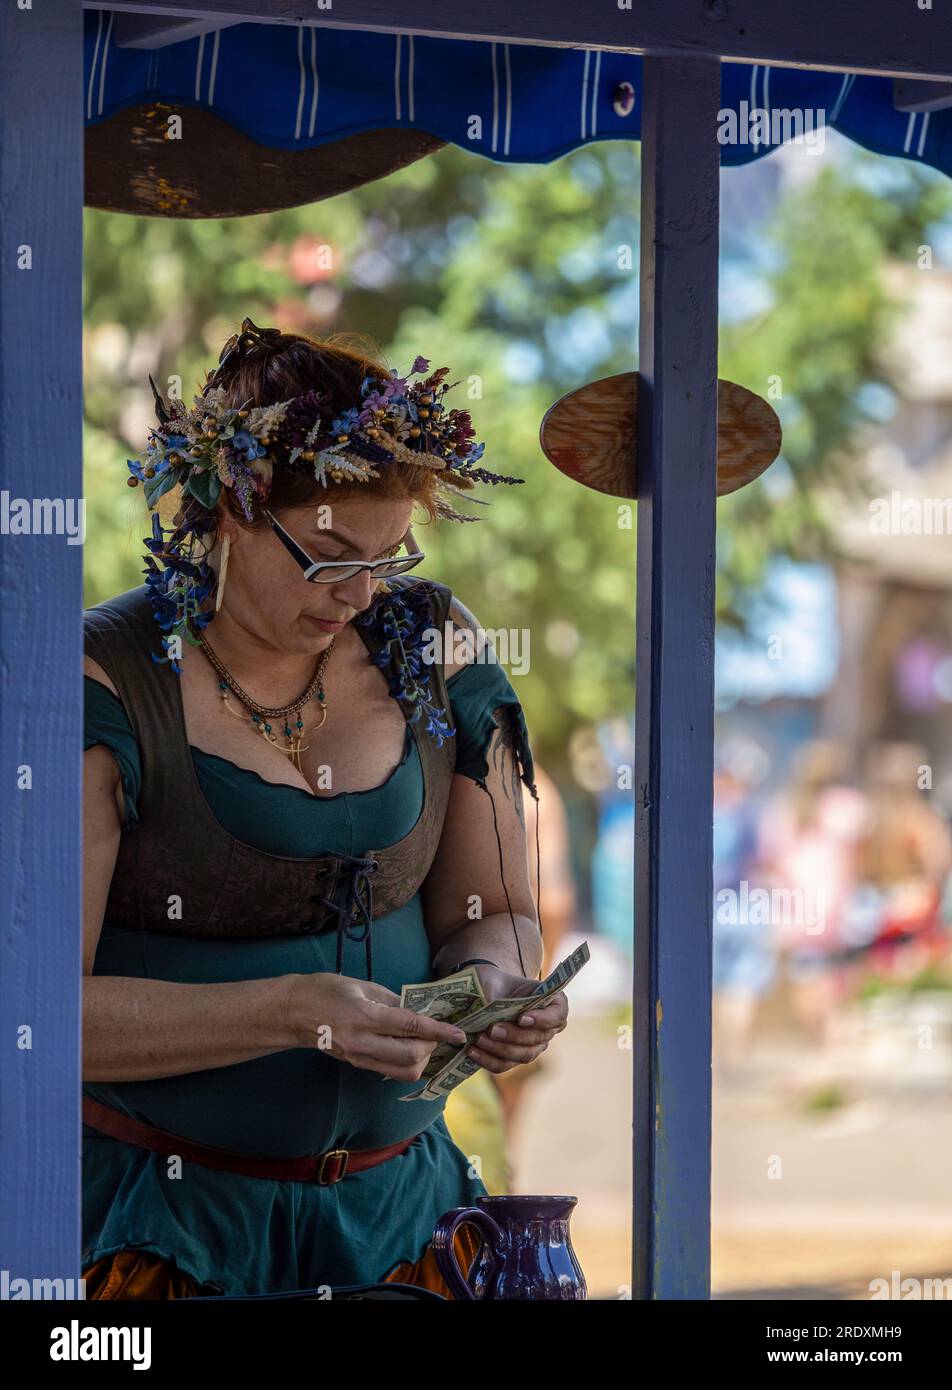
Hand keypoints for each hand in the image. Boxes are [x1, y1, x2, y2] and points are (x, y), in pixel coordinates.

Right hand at [284, 973, 467, 1080]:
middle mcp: (363, 1042)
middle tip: (435, 1032)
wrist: (293, 1012)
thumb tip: (422, 1011)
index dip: (439, 1031)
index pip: (412, 1027)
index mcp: (365, 1016)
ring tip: (422, 1041)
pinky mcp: (357, 1065)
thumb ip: (394, 1000)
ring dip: (422, 1059)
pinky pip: (391, 1072)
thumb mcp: (363, 986)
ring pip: (404, 1072)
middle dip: (432, 1046)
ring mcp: (359, 1058)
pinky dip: (407, 1063)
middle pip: (412, 1057)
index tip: (458, 1033)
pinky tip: (408, 1047)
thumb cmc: (327, 990)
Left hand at [466, 964, 568, 1075]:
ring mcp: (534, 1046)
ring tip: (479, 1039)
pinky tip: (472, 1051)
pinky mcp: (515, 1058)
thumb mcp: (497, 980)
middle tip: (492, 1029)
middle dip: (514, 1035)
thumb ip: (497, 993)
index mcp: (554, 1003)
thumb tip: (487, 1009)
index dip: (542, 1020)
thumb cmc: (496, 982)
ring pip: (523, 1055)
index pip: (557, 1015)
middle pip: (538, 1039)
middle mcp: (548, 1028)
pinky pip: (505, 1065)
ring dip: (500, 1049)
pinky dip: (488, 1060)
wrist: (486, 992)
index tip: (522, 1018)